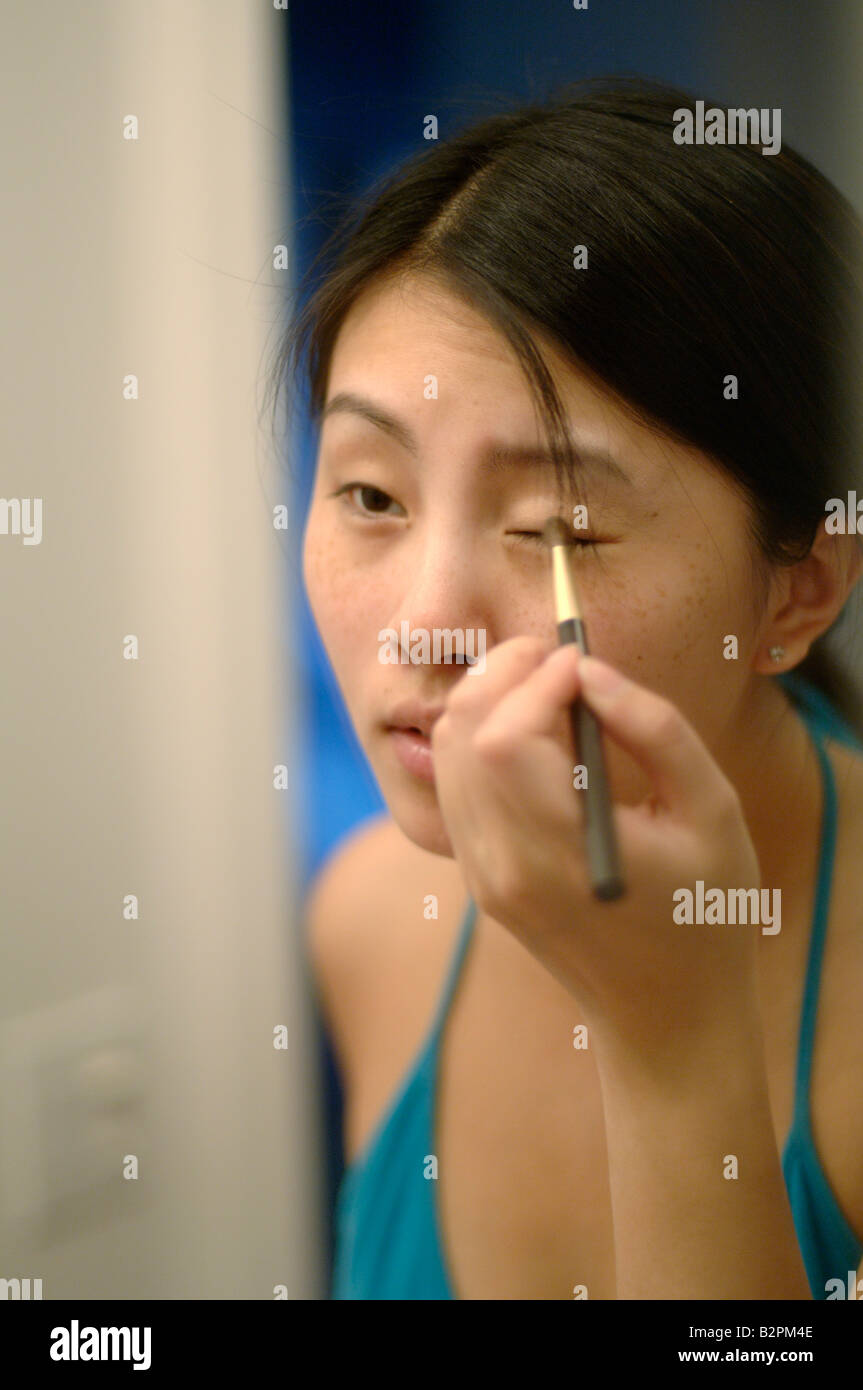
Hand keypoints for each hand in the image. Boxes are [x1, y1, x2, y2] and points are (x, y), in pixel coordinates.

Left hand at [430, 636, 762, 1063]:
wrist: (665, 1017)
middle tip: (562, 659)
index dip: (536, 680)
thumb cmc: (704, 914)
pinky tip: (538, 733)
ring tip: (553, 688)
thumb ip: (654, 731)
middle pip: (461, 735)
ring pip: (447, 753)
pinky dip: (482, 737)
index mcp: (558, 856)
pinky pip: (455, 784)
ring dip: (490, 699)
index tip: (584, 660)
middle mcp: (502, 866)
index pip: (503, 739)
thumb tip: (591, 670)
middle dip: (504, 674)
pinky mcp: (477, 876)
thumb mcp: (712, 813)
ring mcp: (481, 875)